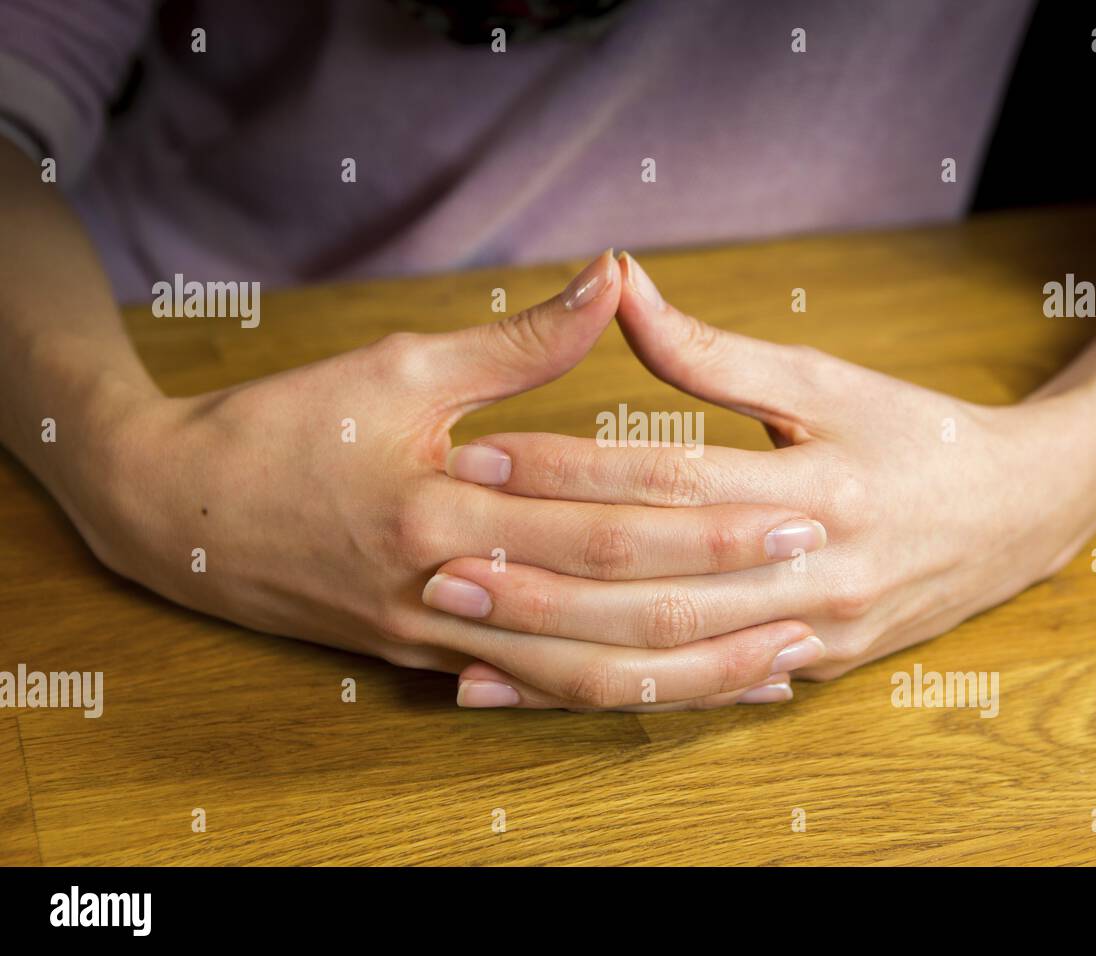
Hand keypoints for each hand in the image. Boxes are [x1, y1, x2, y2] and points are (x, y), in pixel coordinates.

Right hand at [75, 252, 823, 707]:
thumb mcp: (399, 368)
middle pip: (610, 613)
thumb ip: (519, 341)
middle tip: (814, 592)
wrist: (175, 517)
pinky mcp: (429, 662)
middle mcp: (453, 594)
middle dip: (720, 607)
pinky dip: (610, 695)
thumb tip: (613, 278)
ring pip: (583, 678)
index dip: (703, 521)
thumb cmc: (286, 430)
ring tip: (771, 666)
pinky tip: (668, 692)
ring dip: (685, 677)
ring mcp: (441, 643)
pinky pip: (538, 693)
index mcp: (449, 511)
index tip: (790, 511)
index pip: (604, 522)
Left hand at [440, 252, 1095, 688]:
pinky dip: (600, 692)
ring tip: (458, 634)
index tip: (475, 451)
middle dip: (538, 573)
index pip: (666, 480)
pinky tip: (525, 689)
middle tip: (436, 558)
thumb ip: (712, 350)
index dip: (567, 468)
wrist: (1014, 518)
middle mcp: (810, 574)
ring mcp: (807, 636)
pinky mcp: (801, 670)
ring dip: (554, 648)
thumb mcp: (825, 380)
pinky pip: (686, 691)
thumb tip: (617, 281)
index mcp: (817, 487)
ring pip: (661, 657)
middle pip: (653, 583)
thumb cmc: (913, 434)